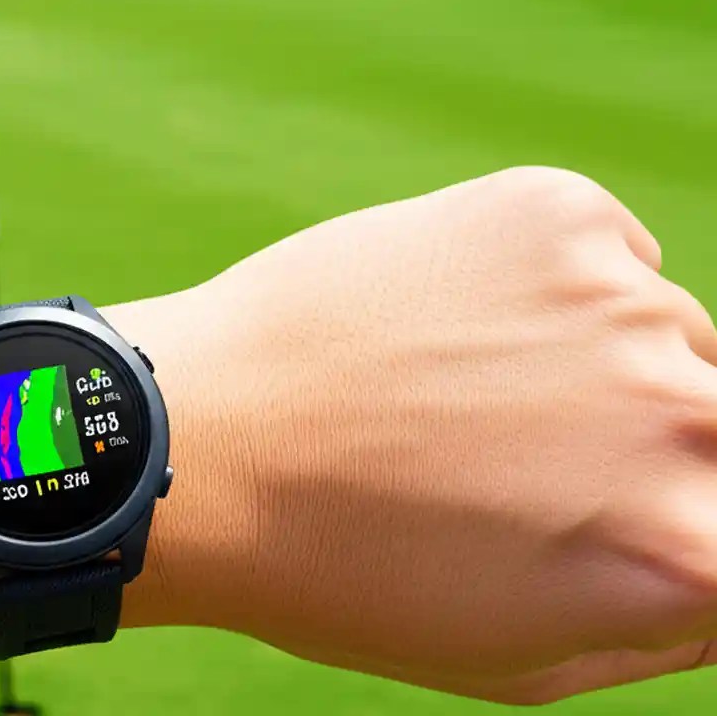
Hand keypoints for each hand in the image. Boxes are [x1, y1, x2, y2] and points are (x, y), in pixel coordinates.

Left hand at [155, 167, 716, 702]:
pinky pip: (603, 257)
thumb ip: (669, 620)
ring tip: (455, 393)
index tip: (604, 509)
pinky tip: (448, 325)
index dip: (678, 523)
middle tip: (517, 458)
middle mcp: (688, 419)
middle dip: (645, 447)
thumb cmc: (344, 575)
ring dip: (589, 364)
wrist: (203, 446)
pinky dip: (549, 290)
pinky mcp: (555, 213)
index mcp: (694, 551)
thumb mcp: (520, 658)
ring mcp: (621, 302)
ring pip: (660, 335)